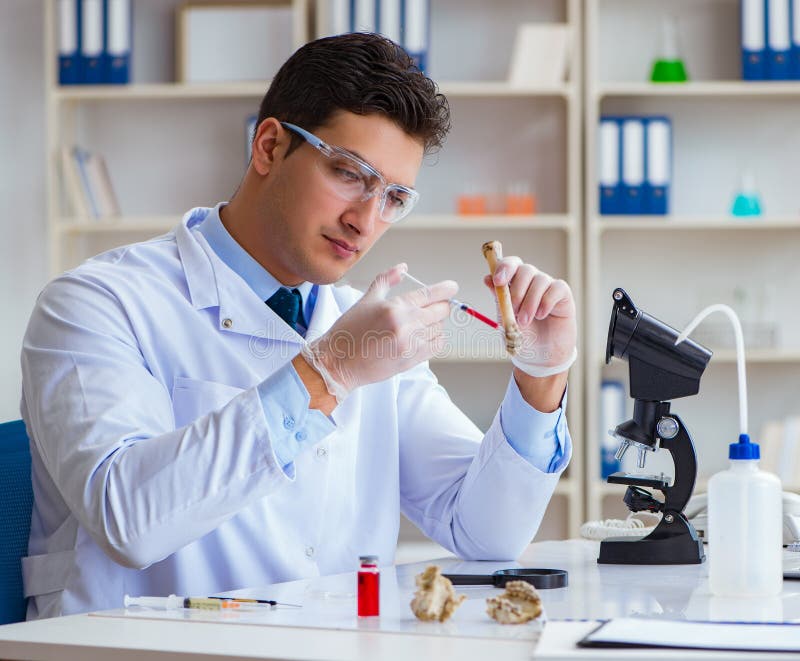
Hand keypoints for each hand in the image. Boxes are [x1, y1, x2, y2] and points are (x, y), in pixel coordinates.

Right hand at [303, 264, 457, 402]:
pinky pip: (436, 346)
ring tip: (421, 323)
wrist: (338, 361)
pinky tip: (425, 336)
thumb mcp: (367, 299)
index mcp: (396, 307)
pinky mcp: (412, 360)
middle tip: (436, 305)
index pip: (430, 294)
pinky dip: (435, 338)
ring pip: (439, 328)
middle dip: (441, 306)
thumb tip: (403, 268)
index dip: (446, 289)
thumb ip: (387, 280)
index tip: (452, 288)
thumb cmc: (349, 331)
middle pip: (440, 311)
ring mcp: (410, 344)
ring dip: (435, 323)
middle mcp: (406, 325)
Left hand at [484, 258, 576, 375]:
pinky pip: (556, 288)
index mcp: (515, 283)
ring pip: (540, 280)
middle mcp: (531, 280)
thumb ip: (499, 298)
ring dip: (530, 302)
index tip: (498, 281)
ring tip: (524, 321)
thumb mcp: (505, 318)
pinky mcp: (563, 294)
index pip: (510, 264)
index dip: (504, 267)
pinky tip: (541, 315)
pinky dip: (546, 302)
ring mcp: (548, 286)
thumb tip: (487, 278)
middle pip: (525, 270)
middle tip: (513, 311)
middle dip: (517, 291)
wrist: (540, 354)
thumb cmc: (522, 334)